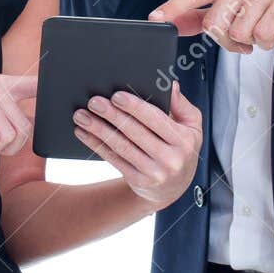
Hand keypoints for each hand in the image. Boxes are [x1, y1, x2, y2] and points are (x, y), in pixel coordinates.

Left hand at [73, 85, 203, 206]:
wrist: (173, 188)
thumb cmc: (181, 148)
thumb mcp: (192, 127)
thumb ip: (181, 105)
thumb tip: (172, 84)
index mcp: (183, 140)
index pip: (156, 119)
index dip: (135, 107)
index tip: (116, 96)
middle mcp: (170, 159)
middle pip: (135, 133)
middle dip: (112, 115)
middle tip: (94, 102)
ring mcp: (154, 172)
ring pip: (121, 146)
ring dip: (98, 129)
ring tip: (82, 116)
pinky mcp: (138, 181)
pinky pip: (114, 159)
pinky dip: (97, 144)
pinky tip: (84, 133)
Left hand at [150, 0, 273, 53]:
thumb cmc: (269, 11)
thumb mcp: (234, 10)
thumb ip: (200, 16)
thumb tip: (170, 22)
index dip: (173, 8)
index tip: (155, 18)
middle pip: (214, 22)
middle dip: (227, 41)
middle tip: (243, 38)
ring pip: (238, 32)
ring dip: (250, 42)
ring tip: (262, 30)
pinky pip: (261, 35)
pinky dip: (267, 41)